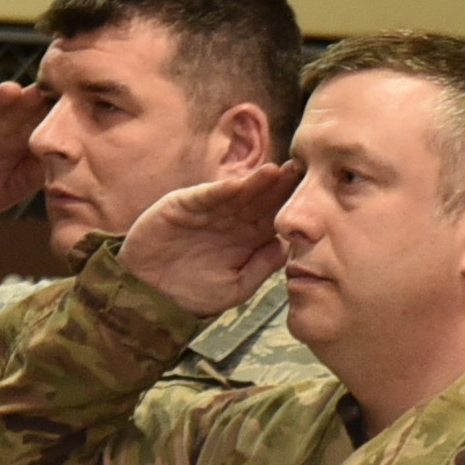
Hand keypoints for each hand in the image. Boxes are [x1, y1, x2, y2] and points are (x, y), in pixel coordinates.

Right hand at [0, 81, 49, 216]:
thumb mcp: (5, 191)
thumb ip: (30, 179)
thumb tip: (61, 168)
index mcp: (13, 141)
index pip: (36, 125)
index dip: (52, 118)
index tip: (74, 113)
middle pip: (16, 111)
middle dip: (31, 102)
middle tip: (49, 93)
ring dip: (1, 99)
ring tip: (16, 91)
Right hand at [121, 162, 297, 315]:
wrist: (148, 293)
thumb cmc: (193, 292)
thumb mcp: (235, 287)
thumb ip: (261, 268)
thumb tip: (288, 248)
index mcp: (247, 238)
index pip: (274, 217)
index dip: (292, 206)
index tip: (316, 197)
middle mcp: (231, 220)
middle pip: (260, 198)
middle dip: (280, 186)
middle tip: (302, 171)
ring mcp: (208, 210)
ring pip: (237, 193)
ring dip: (256, 182)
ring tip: (278, 171)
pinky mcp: (183, 205)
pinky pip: (205, 196)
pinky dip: (221, 190)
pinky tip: (239, 184)